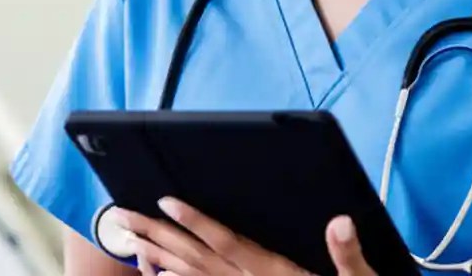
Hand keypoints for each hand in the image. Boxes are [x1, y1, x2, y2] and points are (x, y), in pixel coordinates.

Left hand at [115, 198, 375, 275]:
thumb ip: (348, 257)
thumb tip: (341, 222)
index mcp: (275, 274)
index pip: (228, 244)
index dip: (197, 223)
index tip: (167, 203)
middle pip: (198, 258)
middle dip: (158, 235)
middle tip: (122, 215)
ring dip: (159, 256)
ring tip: (129, 237)